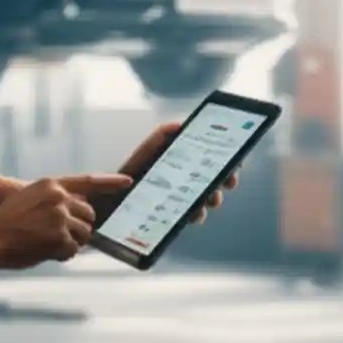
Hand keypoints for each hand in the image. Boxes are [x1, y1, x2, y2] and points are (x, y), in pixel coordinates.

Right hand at [0, 174, 130, 268]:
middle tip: (60, 237)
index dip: (110, 182)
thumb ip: (55, 202)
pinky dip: (61, 255)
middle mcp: (59, 197)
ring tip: (46, 244)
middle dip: (80, 228)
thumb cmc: (5, 223)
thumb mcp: (29, 200)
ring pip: (84, 234)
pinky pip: (72, 251)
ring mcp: (61, 217)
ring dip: (71, 243)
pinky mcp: (60, 237)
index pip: (87, 181)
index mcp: (51, 184)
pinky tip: (43, 252)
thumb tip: (81, 215)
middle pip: (89, 215)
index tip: (128, 182)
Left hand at [120, 122, 240, 224]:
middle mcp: (182, 182)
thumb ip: (157, 139)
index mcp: (179, 163)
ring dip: (213, 198)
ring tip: (210, 199)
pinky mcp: (173, 217)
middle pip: (212, 178)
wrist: (106, 206)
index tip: (237, 158)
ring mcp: (179, 200)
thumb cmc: (122, 178)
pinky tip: (194, 214)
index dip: (225, 158)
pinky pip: (191, 215)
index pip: (209, 157)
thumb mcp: (142, 156)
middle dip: (224, 179)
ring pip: (205, 198)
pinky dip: (196, 214)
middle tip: (229, 180)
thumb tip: (177, 125)